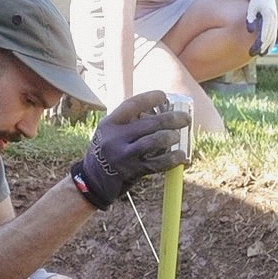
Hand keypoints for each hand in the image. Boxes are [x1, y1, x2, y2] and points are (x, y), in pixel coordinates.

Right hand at [71, 91, 190, 208]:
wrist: (92, 182)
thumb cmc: (107, 153)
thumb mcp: (110, 134)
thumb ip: (129, 123)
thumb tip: (160, 112)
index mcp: (109, 124)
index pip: (132, 104)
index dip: (150, 98)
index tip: (164, 96)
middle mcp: (114, 137)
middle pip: (148, 123)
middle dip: (171, 119)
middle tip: (185, 119)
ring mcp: (123, 156)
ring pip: (153, 141)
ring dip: (170, 137)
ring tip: (178, 136)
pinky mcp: (132, 171)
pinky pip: (157, 163)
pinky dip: (172, 159)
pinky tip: (181, 156)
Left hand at [246, 0, 277, 55]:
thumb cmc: (255, 1)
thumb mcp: (251, 8)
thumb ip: (250, 19)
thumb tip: (250, 31)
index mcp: (268, 14)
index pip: (266, 29)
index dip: (262, 39)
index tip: (258, 47)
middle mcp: (273, 18)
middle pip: (269, 34)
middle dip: (264, 45)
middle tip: (256, 53)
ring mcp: (275, 21)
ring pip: (272, 36)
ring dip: (268, 46)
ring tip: (261, 54)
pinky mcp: (274, 23)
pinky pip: (273, 35)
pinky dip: (271, 43)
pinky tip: (266, 50)